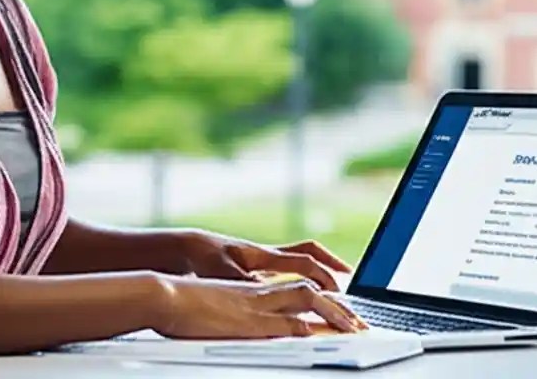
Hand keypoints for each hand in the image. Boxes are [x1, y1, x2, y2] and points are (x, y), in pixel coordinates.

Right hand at [150, 275, 362, 338]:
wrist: (165, 294)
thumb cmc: (180, 304)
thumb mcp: (213, 307)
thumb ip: (231, 313)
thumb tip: (235, 322)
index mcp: (252, 290)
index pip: (297, 288)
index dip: (322, 296)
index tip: (340, 308)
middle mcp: (260, 294)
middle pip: (310, 292)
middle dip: (338, 307)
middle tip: (359, 322)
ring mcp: (257, 306)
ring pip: (308, 302)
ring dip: (335, 314)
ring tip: (356, 328)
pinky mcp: (250, 322)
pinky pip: (289, 323)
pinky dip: (310, 329)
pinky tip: (325, 336)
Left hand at [177, 231, 352, 291]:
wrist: (186, 247)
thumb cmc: (203, 257)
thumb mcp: (222, 272)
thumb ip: (243, 282)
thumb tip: (263, 290)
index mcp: (264, 256)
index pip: (304, 262)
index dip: (324, 275)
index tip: (340, 288)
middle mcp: (268, 255)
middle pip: (309, 252)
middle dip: (331, 263)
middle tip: (350, 276)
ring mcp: (263, 260)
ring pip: (299, 259)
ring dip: (318, 268)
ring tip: (335, 282)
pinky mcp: (255, 266)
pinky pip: (287, 269)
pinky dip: (300, 276)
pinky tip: (303, 289)